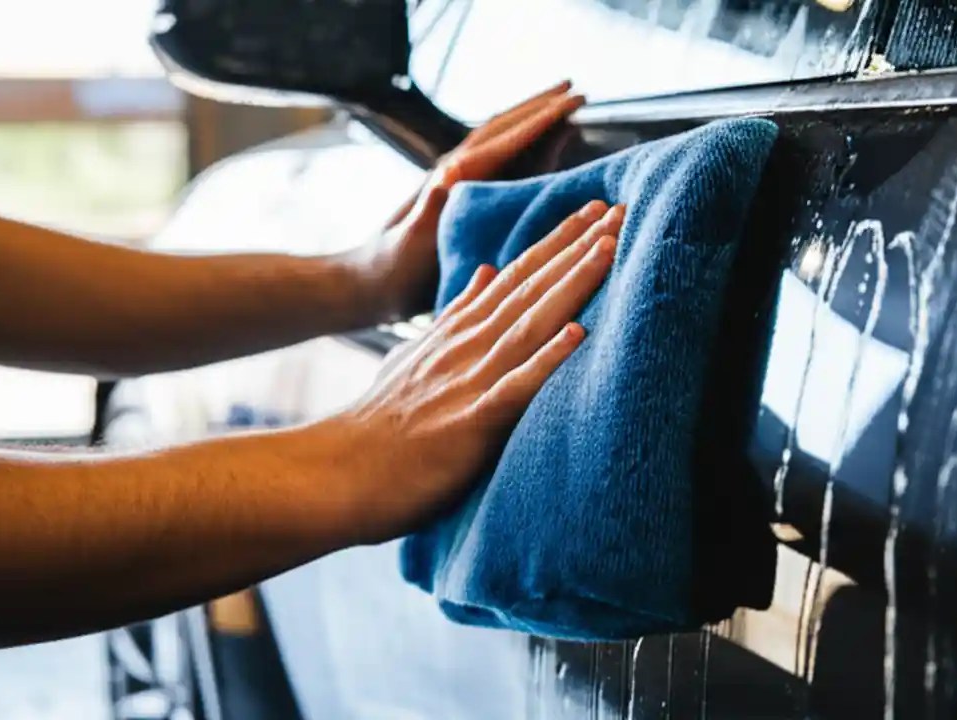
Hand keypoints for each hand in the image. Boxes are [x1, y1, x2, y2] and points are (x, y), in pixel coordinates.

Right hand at [329, 201, 624, 543]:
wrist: (335, 472)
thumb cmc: (380, 425)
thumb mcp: (415, 355)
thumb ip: (454, 314)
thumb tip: (486, 271)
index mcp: (458, 332)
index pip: (517, 275)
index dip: (558, 241)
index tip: (595, 210)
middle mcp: (467, 346)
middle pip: (530, 286)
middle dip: (577, 246)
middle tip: (621, 208)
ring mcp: (469, 381)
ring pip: (530, 322)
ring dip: (572, 284)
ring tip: (609, 248)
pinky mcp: (471, 423)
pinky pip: (517, 386)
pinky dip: (548, 359)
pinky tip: (579, 333)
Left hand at [356, 81, 585, 321]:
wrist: (367, 283)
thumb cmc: (389, 268)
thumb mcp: (409, 241)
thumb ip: (427, 207)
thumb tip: (448, 171)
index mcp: (452, 179)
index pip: (504, 141)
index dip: (540, 120)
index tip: (573, 100)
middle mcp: (456, 173)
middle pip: (504, 129)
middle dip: (540, 108)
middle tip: (576, 89)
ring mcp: (458, 184)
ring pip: (502, 142)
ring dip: (532, 122)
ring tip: (564, 108)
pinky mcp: (461, 199)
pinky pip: (501, 166)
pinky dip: (524, 151)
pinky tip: (542, 152)